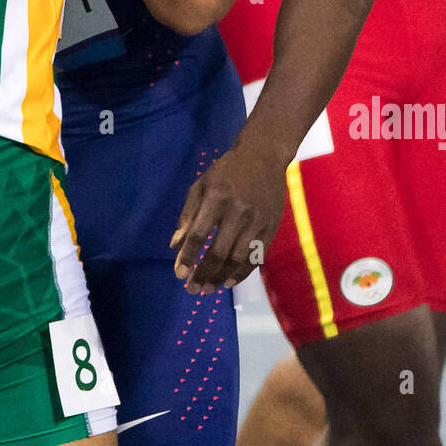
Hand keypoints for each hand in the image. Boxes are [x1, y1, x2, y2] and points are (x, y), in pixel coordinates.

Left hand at [170, 139, 286, 294]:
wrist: (263, 156)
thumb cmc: (226, 171)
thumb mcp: (201, 185)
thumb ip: (187, 215)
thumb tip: (174, 246)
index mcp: (217, 197)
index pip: (198, 234)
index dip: (188, 257)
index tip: (179, 274)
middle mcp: (238, 210)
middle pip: (218, 251)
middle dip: (203, 274)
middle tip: (192, 289)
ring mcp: (257, 220)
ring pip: (238, 258)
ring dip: (221, 277)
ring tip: (207, 289)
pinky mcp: (271, 227)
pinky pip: (256, 256)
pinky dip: (242, 273)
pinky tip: (228, 282)